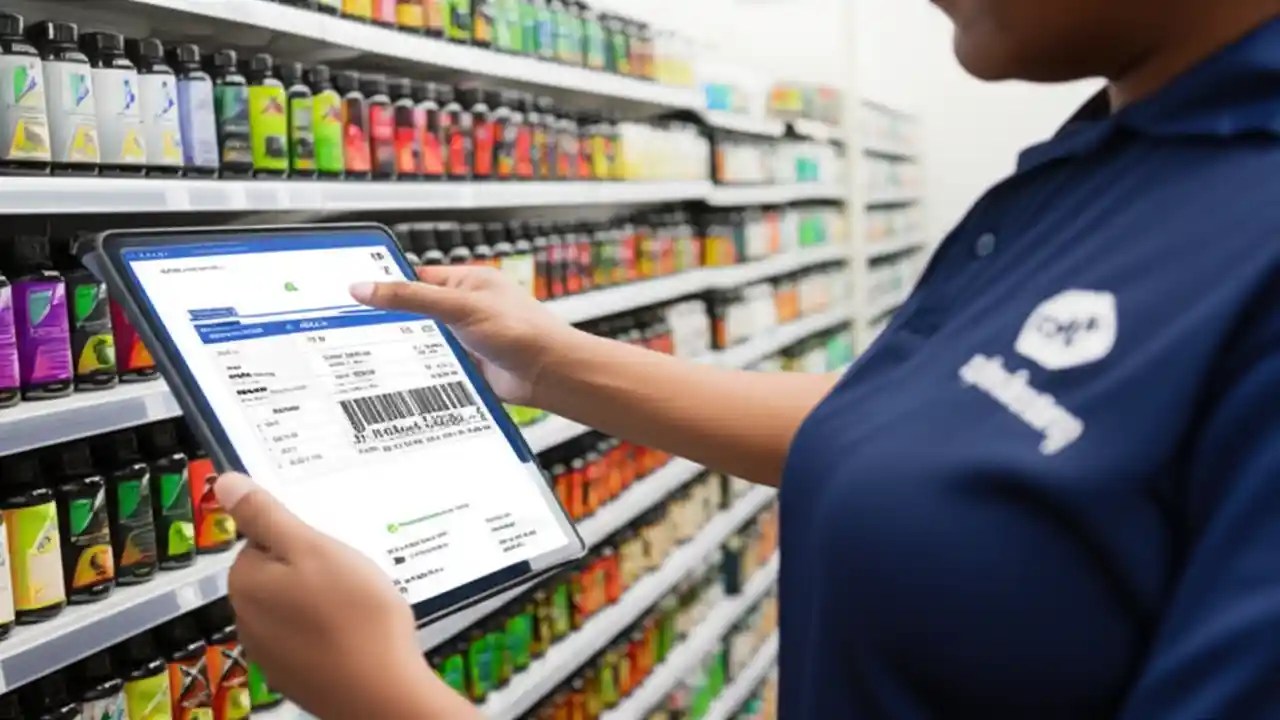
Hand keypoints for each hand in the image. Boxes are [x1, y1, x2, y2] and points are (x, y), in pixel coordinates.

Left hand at [216, 473, 479, 719]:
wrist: (381, 693)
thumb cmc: (354, 613)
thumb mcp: (313, 549)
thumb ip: (266, 516)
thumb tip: (222, 483)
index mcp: (246, 582)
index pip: (264, 540)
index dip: (302, 539)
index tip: (334, 547)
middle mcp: (247, 619)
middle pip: (278, 574)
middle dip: (312, 569)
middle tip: (353, 574)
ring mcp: (271, 654)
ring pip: (294, 607)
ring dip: (322, 601)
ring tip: (361, 604)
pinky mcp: (296, 677)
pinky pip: (308, 638)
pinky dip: (329, 632)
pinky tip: (357, 634)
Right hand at [350, 266, 577, 404]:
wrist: (550, 374)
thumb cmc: (522, 332)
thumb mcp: (458, 307)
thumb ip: (410, 297)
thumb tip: (366, 287)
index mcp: (467, 281)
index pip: (416, 277)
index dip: (387, 284)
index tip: (354, 293)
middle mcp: (466, 308)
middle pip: (416, 312)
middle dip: (394, 322)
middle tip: (356, 328)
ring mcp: (466, 338)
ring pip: (424, 342)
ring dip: (409, 350)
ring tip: (374, 354)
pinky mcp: (469, 365)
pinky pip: (436, 366)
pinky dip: (423, 371)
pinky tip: (403, 377)